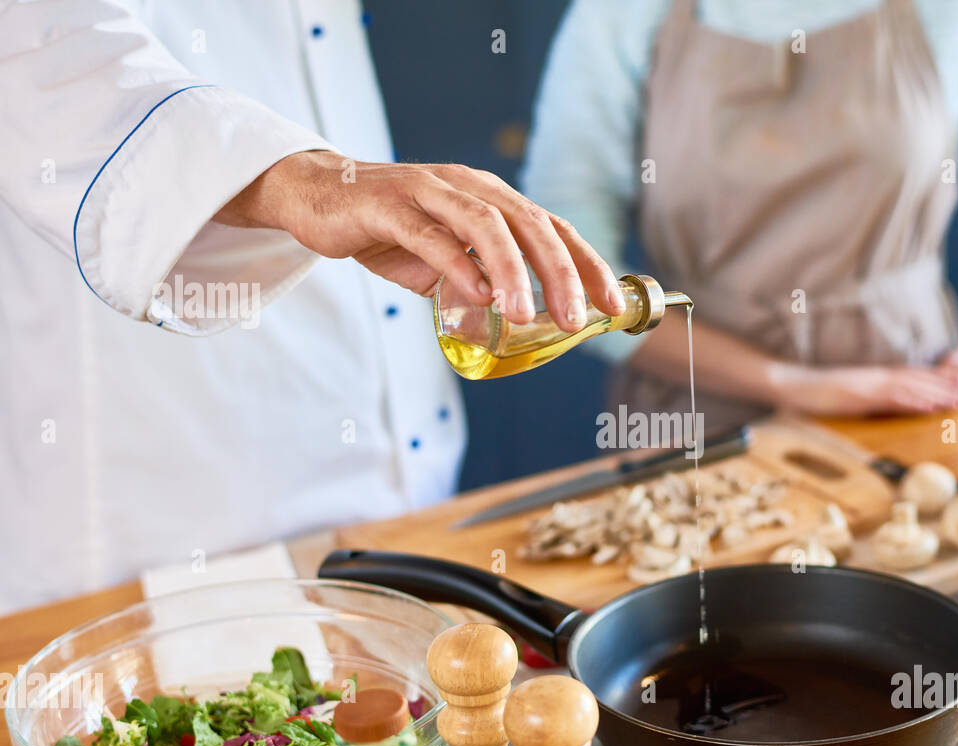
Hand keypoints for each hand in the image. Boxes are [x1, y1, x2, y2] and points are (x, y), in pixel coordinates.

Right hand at [215, 151, 623, 328]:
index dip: (587, 266)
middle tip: (576, 318)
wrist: (319, 196)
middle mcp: (470, 187)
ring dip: (512, 271)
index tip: (612, 306)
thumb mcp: (446, 259)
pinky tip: (476, 296)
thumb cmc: (389, 229)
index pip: (553, 230)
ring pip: (486, 226)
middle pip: (530, 226)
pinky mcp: (389, 205)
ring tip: (525, 315)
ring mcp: (430, 192)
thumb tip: (513, 320)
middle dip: (561, 273)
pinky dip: (457, 265)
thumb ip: (479, 282)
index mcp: (492, 199)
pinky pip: (431, 235)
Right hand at [774, 364, 957, 416]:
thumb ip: (874, 397)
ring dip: (941, 393)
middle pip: (922, 379)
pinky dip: (915, 401)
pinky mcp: (862, 393)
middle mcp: (880, 376)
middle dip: (951, 386)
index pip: (917, 377)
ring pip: (914, 386)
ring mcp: (872, 384)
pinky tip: (931, 405)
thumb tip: (893, 403)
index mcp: (879, 376)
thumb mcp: (853, 395)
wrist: (794, 384)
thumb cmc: (819, 392)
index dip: (943, 381)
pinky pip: (893, 397)